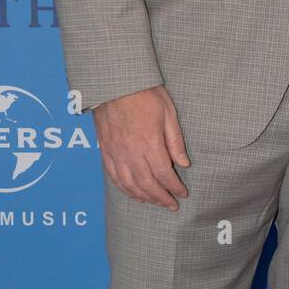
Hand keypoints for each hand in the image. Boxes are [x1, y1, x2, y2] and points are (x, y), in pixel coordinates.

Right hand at [93, 84, 190, 209]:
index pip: (164, 174)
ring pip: (129, 185)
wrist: (115, 82)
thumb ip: (175, 141)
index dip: (174, 187)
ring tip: (154, 202)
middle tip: (171, 205)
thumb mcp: (168, 112)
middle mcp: (131, 153)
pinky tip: (132, 193)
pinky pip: (113, 176)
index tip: (183, 194)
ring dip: (143, 197)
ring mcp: (116, 153)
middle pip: (147, 185)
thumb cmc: (144, 93)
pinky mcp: (105, 151)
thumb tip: (183, 164)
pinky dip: (124, 189)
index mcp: (150, 143)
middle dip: (161, 198)